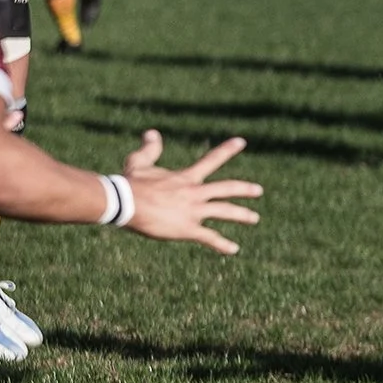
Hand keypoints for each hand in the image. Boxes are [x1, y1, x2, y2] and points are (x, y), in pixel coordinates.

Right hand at [120, 130, 262, 255]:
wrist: (125, 203)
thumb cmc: (130, 183)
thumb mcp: (140, 162)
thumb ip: (150, 149)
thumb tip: (151, 133)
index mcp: (186, 178)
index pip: (211, 160)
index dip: (227, 150)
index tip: (242, 142)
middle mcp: (195, 193)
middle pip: (227, 188)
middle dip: (244, 189)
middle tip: (258, 190)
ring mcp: (193, 211)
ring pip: (225, 212)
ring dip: (242, 215)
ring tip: (254, 219)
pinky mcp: (188, 229)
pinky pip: (209, 237)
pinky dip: (222, 244)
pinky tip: (234, 249)